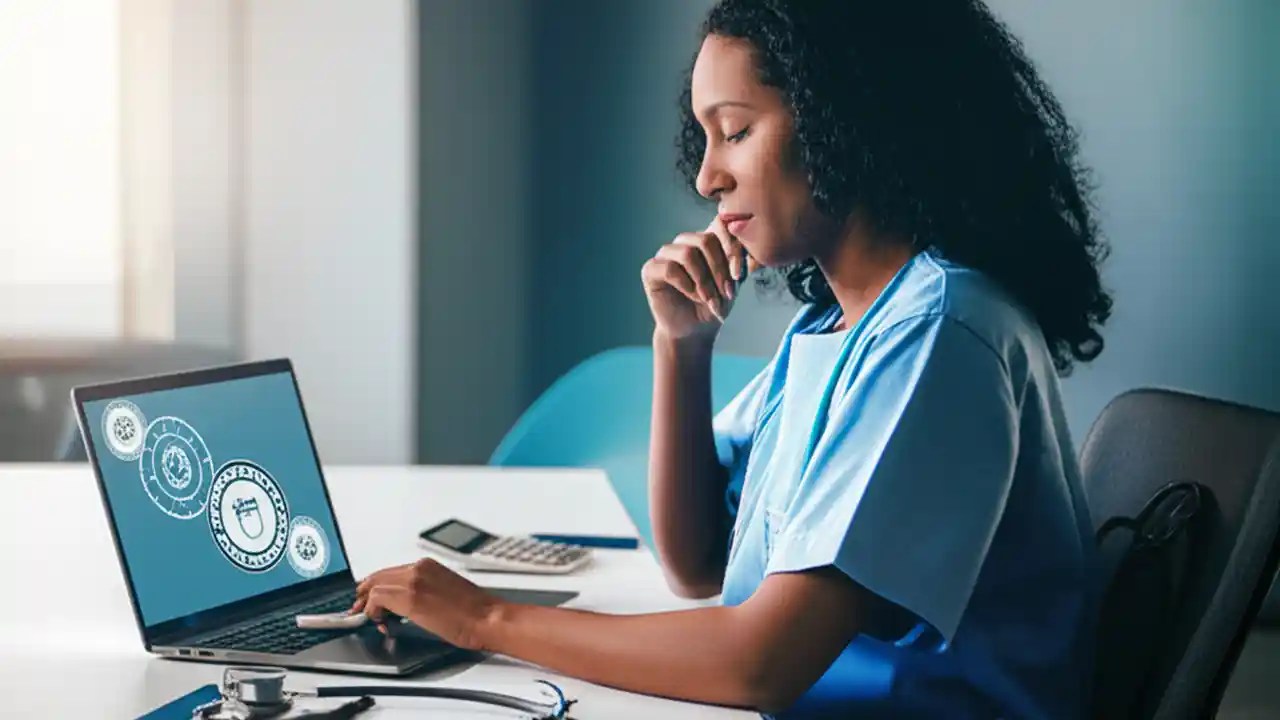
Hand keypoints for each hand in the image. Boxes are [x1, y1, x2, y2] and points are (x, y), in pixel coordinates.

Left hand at [351, 558, 500, 650]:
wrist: (487, 618)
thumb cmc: (475, 612)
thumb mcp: (445, 593)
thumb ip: (423, 592)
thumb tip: (406, 606)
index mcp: (428, 566)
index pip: (392, 572)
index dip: (378, 587)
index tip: (372, 599)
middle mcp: (419, 568)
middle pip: (379, 576)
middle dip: (366, 593)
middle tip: (359, 608)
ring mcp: (413, 581)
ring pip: (375, 585)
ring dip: (368, 603)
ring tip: (369, 618)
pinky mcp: (410, 597)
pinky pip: (378, 599)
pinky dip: (372, 610)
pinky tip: (379, 621)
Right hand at [642, 217, 758, 340]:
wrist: (695, 330)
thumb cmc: (716, 304)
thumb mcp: (735, 283)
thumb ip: (742, 265)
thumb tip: (753, 255)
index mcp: (707, 239)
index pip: (720, 224)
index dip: (732, 247)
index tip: (738, 275)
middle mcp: (685, 242)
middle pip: (705, 240)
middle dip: (719, 270)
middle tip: (727, 294)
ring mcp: (666, 253)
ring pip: (688, 253)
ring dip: (704, 280)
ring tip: (710, 300)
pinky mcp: (651, 269)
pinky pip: (670, 269)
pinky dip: (686, 285)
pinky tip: (693, 296)